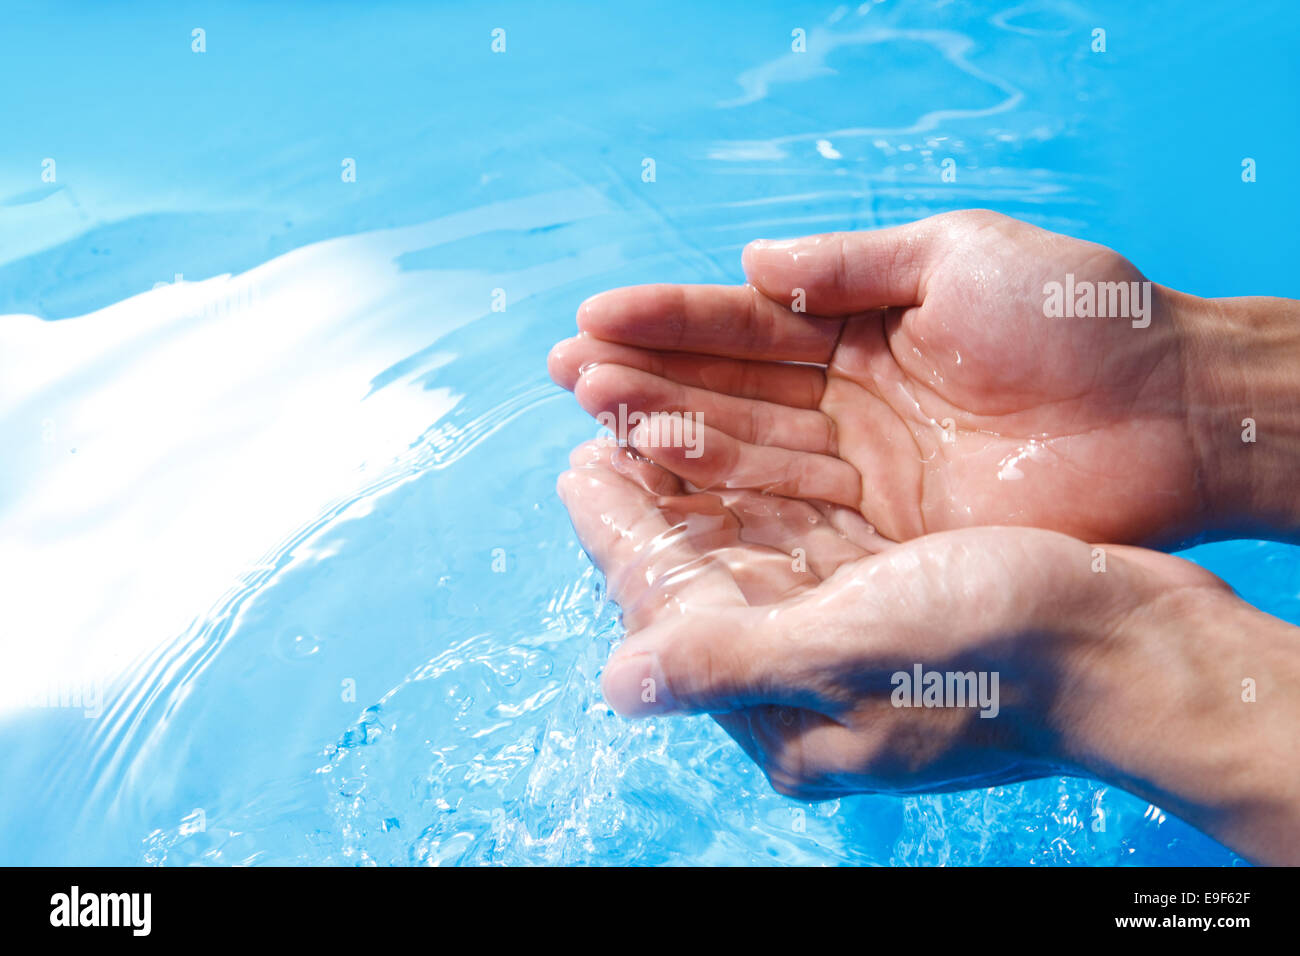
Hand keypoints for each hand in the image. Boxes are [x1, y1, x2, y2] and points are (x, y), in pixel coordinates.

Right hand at [550, 210, 1298, 546]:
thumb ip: (851, 267)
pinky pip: (790, 518)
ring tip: (599, 424)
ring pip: (746, 455)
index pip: (745, 327)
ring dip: (671, 438)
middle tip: (570, 375)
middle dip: (649, 381)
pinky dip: (728, 504)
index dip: (670, 321)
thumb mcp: (959, 258)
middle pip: (729, 393)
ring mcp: (862, 472)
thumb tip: (750, 264)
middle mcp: (849, 403)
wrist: (1171, 413)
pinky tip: (664, 487)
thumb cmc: (1075, 318)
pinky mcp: (885, 534)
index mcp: (862, 329)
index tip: (593, 318)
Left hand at [557, 441, 1299, 862]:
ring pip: (749, 547)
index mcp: (784, 715)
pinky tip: (740, 445)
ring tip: (652, 417)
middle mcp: (807, 684)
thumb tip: (619, 687)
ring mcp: (850, 641)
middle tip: (601, 423)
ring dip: (698, 481)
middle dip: (650, 499)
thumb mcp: (851, 652)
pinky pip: (804, 536)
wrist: (1134, 649)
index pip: (670, 614)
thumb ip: (729, 663)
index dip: (619, 536)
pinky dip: (765, 487)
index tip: (576, 463)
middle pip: (702, 577)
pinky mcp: (891, 601)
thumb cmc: (1000, 657)